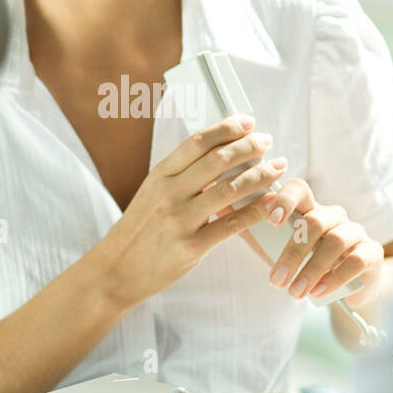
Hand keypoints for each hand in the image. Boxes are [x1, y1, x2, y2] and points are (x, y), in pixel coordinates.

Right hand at [97, 117, 288, 310]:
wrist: (116, 270)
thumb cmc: (139, 230)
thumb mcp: (151, 194)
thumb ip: (180, 176)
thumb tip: (217, 155)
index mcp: (159, 176)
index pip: (198, 142)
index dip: (227, 128)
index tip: (248, 123)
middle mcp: (169, 194)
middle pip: (218, 161)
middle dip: (249, 147)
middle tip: (267, 142)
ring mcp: (180, 220)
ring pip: (229, 189)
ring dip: (259, 175)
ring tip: (277, 168)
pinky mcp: (191, 247)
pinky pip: (231, 224)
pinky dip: (255, 211)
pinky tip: (270, 204)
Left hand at [256, 178, 383, 308]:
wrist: (343, 290)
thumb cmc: (303, 262)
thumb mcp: (277, 246)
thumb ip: (251, 228)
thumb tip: (218, 206)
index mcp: (309, 208)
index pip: (299, 189)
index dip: (285, 199)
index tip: (270, 219)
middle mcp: (334, 215)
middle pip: (315, 221)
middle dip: (293, 252)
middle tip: (275, 280)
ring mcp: (355, 232)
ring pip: (335, 241)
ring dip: (311, 269)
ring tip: (294, 293)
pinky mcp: (372, 253)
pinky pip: (356, 260)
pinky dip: (335, 277)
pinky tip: (318, 293)